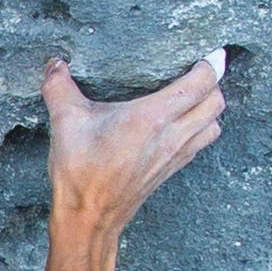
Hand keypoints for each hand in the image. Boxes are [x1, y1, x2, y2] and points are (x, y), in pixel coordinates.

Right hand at [35, 49, 227, 270]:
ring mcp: (175, 155)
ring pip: (214, 124)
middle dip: (214, 82)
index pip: (201, 84)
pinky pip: (201, 142)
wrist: (89, 219)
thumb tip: (54, 63)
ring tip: (195, 93)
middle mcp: (172, 135)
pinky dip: (201, 127)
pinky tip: (182, 122)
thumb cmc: (80, 173)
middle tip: (200, 67)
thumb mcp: (65, 122)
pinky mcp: (171, 169)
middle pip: (217, 102)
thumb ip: (59, 86)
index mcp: (153, 118)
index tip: (206, 51)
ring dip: (211, 107)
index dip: (210, 63)